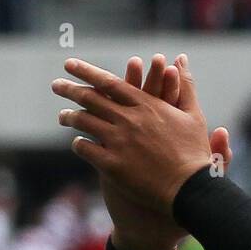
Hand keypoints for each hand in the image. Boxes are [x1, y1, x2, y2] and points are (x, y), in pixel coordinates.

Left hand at [53, 54, 229, 217]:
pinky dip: (79, 144)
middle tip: (56, 85)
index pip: (108, 82)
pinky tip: (77, 143)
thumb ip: (185, 86)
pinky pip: (87, 150)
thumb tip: (181, 59)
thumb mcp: (193, 115)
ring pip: (85, 122)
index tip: (70, 65)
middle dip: (69, 90)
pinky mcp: (113, 166)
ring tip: (62, 117)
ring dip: (70, 117)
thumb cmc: (195, 154)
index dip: (87, 71)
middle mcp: (128, 119)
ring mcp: (118, 142)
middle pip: (90, 98)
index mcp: (145, 105)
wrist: (190, 190)